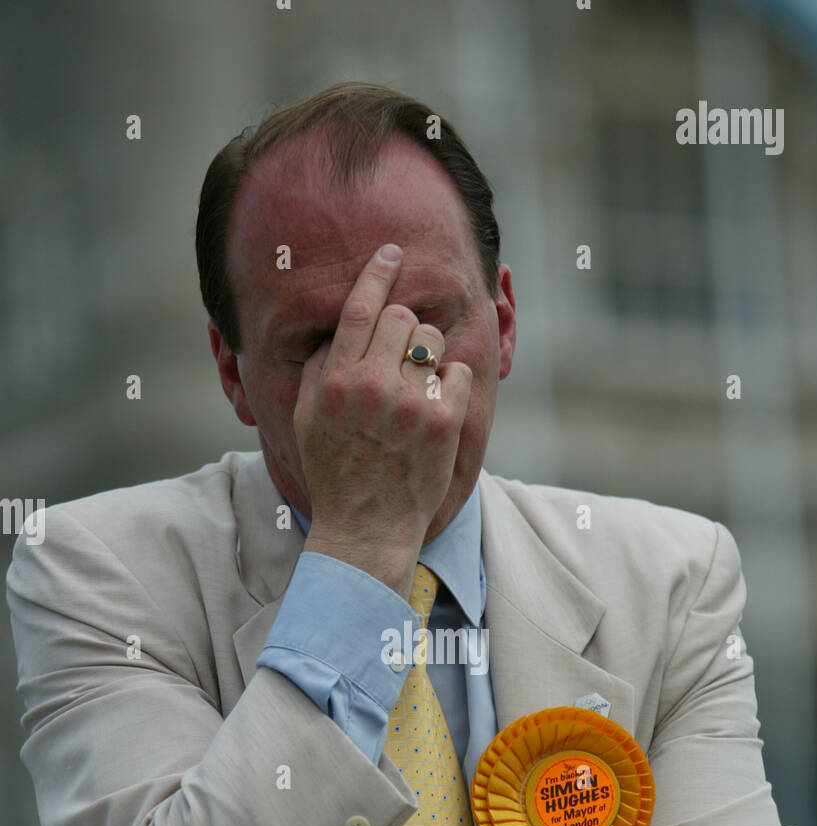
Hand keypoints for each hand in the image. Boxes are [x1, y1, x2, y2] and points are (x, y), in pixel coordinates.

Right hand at [295, 243, 472, 596]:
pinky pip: (456, 371)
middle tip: (399, 356)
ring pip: (431, 340)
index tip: (392, 253)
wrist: (365, 528)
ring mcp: (411, 402)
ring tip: (414, 387)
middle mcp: (372, 384)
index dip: (379, 271)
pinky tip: (434, 406)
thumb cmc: (333, 472)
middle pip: (403, 317)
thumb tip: (337, 328)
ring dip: (426, 354)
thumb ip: (319, 367)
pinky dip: (448, 382)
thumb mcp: (306, 418)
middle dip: (404, 328)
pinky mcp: (444, 421)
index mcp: (335, 379)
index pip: (360, 306)